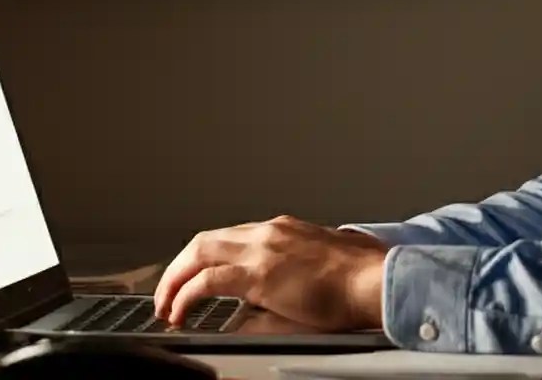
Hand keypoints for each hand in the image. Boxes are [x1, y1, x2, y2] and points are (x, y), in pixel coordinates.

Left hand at [152, 215, 389, 331]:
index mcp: (283, 230)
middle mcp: (268, 231)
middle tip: (168, 292)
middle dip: (179, 267)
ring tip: (167, 304)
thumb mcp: (313, 271)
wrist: (375, 280)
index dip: (205, 259)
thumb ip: (283, 280)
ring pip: (199, 252)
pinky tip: (181, 313)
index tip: (194, 279)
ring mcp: (262, 248)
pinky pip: (206, 281)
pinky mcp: (258, 273)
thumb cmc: (358, 280)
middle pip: (205, 240)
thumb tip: (258, 306)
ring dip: (176, 279)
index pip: (230, 237)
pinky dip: (186, 295)